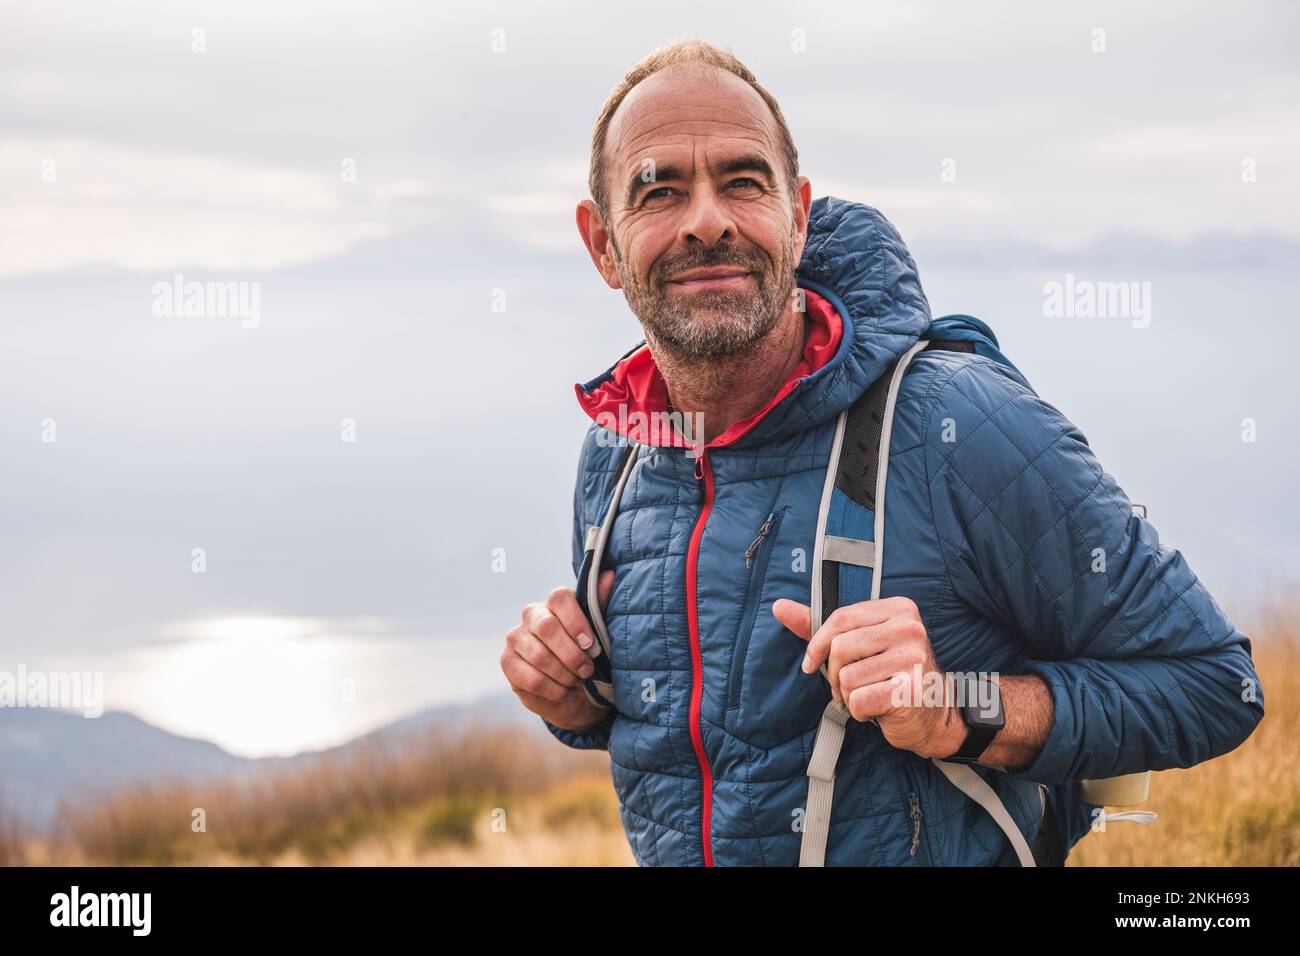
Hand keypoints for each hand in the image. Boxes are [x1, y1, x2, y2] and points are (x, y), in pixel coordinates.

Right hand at [501, 569, 615, 731]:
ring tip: (576, 681)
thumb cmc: (587, 656)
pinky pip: (531, 678)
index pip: (560, 598)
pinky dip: (552, 689)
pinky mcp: (507, 661)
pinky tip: (563, 691)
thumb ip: (601, 606)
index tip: (591, 645)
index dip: (576, 621)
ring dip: (564, 674)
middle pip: (547, 627)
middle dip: (571, 654)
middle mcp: (532, 614)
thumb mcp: (600, 633)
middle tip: (587, 670)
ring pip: (539, 655)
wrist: (573, 691)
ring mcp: (516, 637)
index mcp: (555, 603)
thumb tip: (610, 575)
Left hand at [771, 595, 961, 758]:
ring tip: (868, 696)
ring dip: (849, 694)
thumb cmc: (889, 676)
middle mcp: (910, 628)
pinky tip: (878, 709)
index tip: (810, 663)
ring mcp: (913, 658)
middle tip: (846, 687)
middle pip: (841, 647)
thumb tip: (778, 606)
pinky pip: (860, 700)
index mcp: (899, 608)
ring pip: (848, 676)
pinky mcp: (911, 689)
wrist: (932, 716)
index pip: (841, 618)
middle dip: (835, 673)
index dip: (818, 644)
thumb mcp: (859, 644)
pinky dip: (860, 711)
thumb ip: (820, 626)